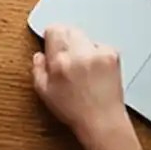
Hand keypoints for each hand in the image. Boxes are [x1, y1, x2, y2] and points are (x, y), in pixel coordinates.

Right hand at [32, 25, 129, 144]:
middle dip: (65, 39)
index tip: (51, 42)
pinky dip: (96, 53)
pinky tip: (94, 69)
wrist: (102, 120)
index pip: (54, 30)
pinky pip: (99, 45)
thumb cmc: (75, 111)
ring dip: (80, 46)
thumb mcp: (45, 93)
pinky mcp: (112, 55)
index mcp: (60, 61)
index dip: (51, 36)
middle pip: (69, 29)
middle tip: (66, 56)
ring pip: (84, 36)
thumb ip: (38, 69)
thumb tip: (39, 55)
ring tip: (81, 66)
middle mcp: (79, 54)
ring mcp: (98, 53)